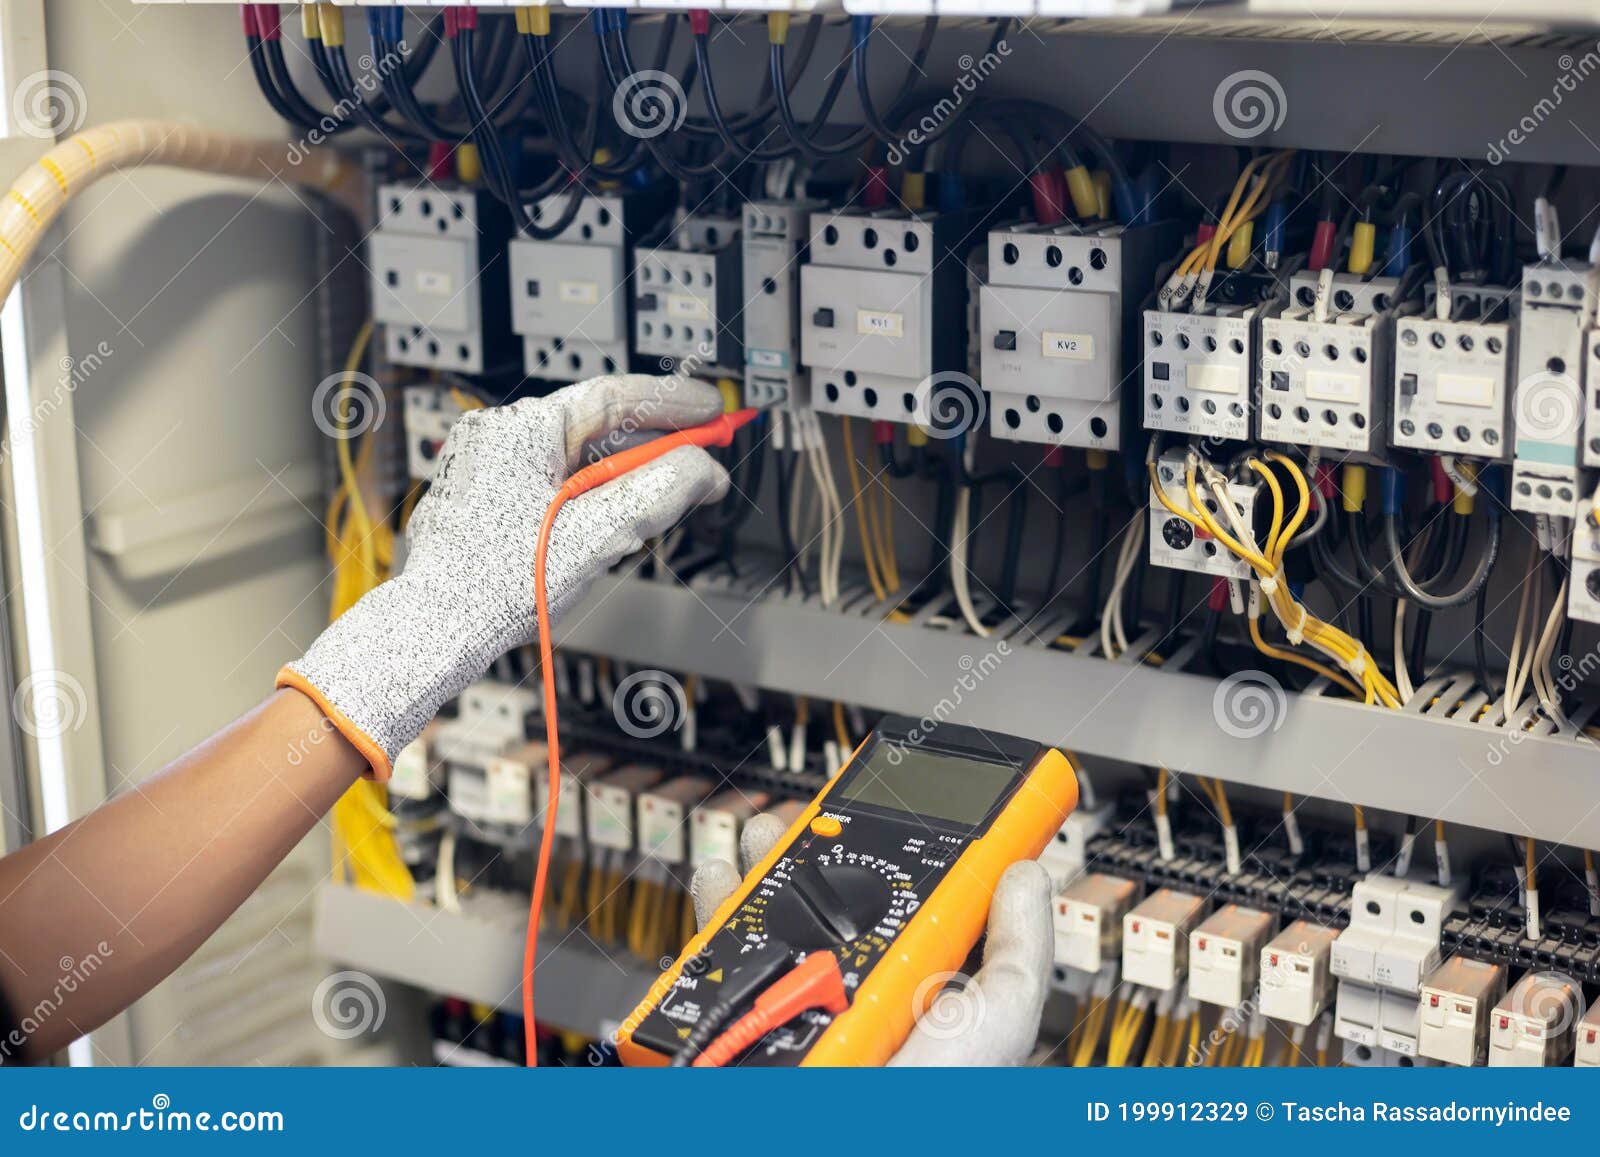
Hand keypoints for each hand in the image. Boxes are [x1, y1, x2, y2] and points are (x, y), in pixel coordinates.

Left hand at [280, 374, 729, 777]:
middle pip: (598, 425)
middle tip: (699, 459)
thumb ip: (659, 493)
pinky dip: (590, 488)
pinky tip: (611, 514)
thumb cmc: (495, 585)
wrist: (438, 627)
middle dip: (653, 444)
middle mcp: (501, 434)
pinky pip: (551, 474)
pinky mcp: (484, 489)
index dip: (672, 403)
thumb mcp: (598, 536)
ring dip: (623, 471)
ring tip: (661, 496)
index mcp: (523, 429)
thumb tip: (703, 470)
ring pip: (576, 453)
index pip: (615, 397)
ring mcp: (488, 461)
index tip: (711, 410)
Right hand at [690, 814, 1052, 1065]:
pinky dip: (712, 914)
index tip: (888, 800)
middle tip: (808, 813)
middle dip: (813, 846)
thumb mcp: (997, 1022)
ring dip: (757, 867)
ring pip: (770, 919)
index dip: (898, 848)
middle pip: (829, 900)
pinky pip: (722, 958)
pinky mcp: (745, 1018)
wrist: (839, 1139)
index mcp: (917, 988)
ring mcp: (796, 1005)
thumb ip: (1020, 951)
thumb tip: (1026, 874)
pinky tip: (718, 882)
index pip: (909, 903)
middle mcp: (855, 994)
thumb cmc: (929, 1100)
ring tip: (759, 834)